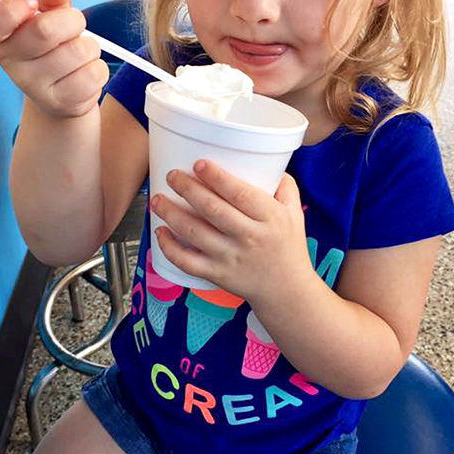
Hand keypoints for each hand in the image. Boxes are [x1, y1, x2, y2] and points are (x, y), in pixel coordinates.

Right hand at [0, 0, 107, 118]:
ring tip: (79, 53)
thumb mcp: (50, 16)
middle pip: (44, 31)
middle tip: (74, 25)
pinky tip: (84, 72)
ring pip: (77, 52)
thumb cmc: (53, 48)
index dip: (10, 9)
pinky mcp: (59, 103)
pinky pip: (92, 74)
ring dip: (89, 47)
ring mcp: (33, 86)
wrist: (62, 95)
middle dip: (72, 20)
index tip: (30, 1)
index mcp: (0, 35)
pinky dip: (97, 68)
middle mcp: (9, 62)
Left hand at [151, 160, 313, 303]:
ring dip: (171, 214)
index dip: (217, 178)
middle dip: (187, 189)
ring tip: (158, 199)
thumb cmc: (289, 247)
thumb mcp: (295, 213)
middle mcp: (250, 237)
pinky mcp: (217, 275)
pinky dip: (170, 247)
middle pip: (212, 210)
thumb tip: (268, 162)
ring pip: (195, 233)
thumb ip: (284, 186)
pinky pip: (187, 262)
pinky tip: (161, 232)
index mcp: (269, 218)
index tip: (199, 164)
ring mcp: (231, 258)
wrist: (286, 291)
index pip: (240, 194)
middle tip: (172, 175)